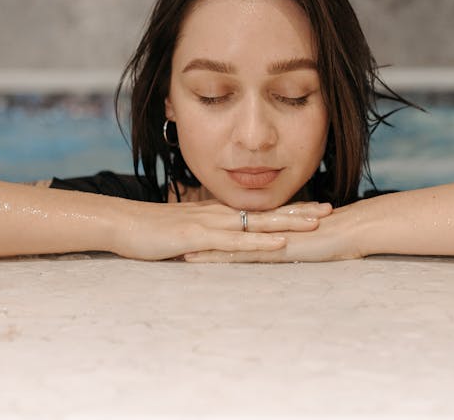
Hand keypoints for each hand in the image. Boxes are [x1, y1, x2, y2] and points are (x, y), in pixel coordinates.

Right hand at [112, 200, 332, 260]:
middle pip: (266, 211)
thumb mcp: (184, 234)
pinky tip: (280, 241)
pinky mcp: (199, 237)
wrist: (122, 224)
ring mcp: (210, 224)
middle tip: (331, 210)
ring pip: (257, 222)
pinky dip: (260, 240)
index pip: (259, 210)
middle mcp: (219, 214)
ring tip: (317, 222)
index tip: (314, 208)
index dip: (287, 209)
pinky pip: (236, 239)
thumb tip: (221, 245)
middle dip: (299, 211)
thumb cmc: (150, 232)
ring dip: (288, 222)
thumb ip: (205, 238)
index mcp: (217, 214)